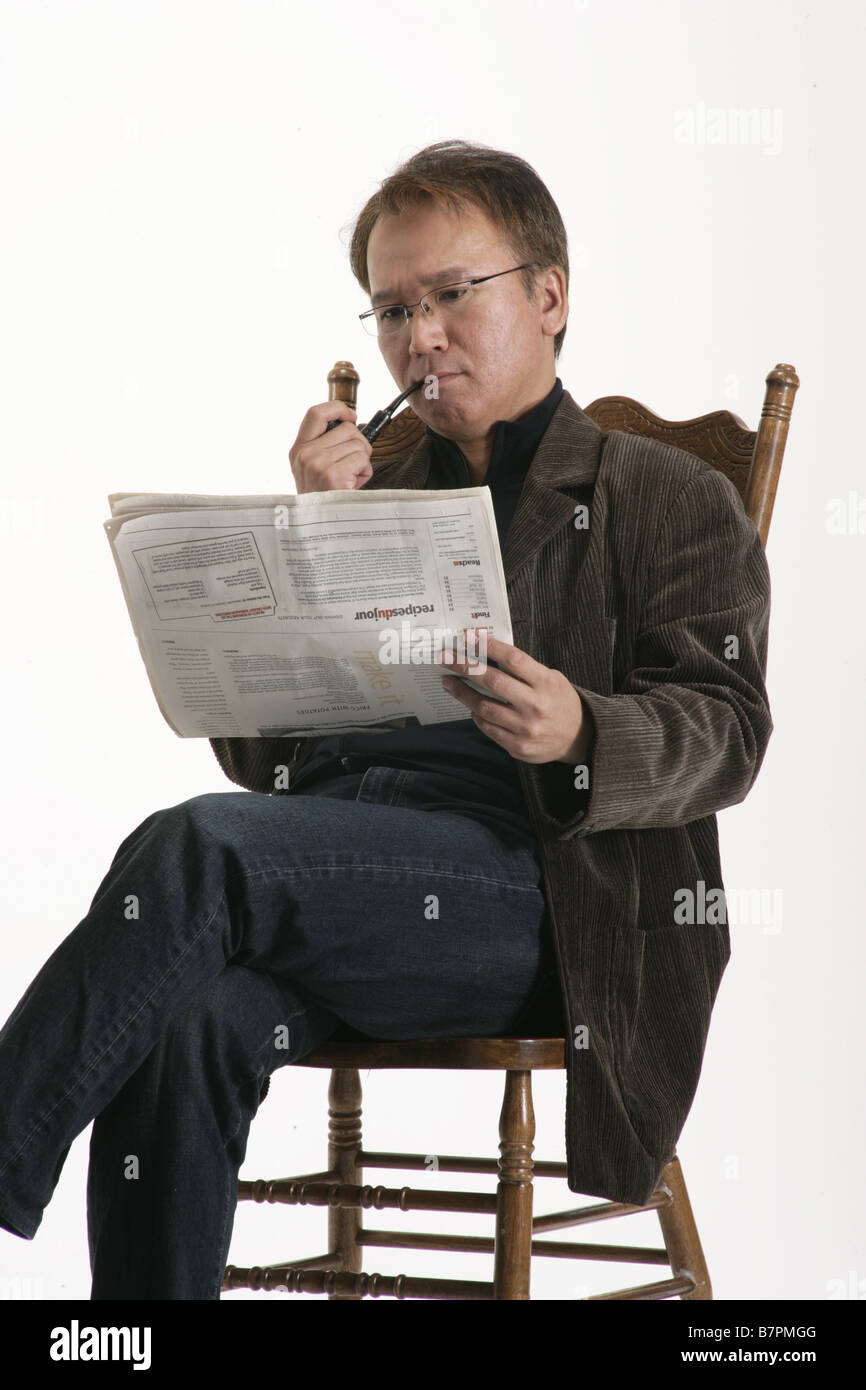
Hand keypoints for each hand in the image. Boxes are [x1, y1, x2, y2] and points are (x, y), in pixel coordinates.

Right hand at [289, 401, 373, 493]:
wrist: (318, 528)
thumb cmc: (324, 497)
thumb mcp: (313, 468)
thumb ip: (325, 445)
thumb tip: (350, 423)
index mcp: (298, 450)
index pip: (315, 413)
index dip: (338, 408)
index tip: (351, 415)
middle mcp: (306, 454)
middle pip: (347, 429)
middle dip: (359, 443)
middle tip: (354, 463)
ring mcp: (318, 464)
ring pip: (358, 444)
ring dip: (362, 461)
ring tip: (351, 477)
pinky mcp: (333, 474)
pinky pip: (362, 459)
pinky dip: (365, 472)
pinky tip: (353, 484)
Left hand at [438, 633, 589, 764]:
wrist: (578, 737)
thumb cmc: (559, 701)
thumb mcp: (551, 679)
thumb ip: (524, 670)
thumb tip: (486, 654)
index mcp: (546, 683)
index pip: (512, 659)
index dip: (487, 646)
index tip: (468, 637)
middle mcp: (536, 705)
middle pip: (492, 682)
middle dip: (465, 667)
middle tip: (446, 658)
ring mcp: (526, 728)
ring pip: (484, 707)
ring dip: (462, 693)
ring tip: (449, 682)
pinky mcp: (517, 747)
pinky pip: (488, 728)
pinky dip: (476, 715)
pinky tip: (470, 705)